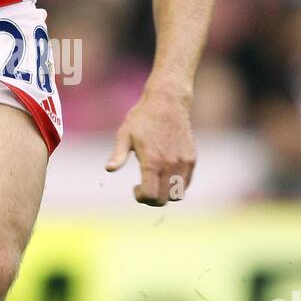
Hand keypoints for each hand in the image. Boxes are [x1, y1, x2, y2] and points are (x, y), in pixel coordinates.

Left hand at [105, 91, 195, 205]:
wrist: (168, 101)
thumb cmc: (143, 117)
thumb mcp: (125, 134)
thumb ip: (118, 154)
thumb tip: (109, 169)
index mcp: (152, 161)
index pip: (150, 195)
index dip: (141, 197)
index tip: (135, 188)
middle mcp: (170, 164)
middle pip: (163, 199)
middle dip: (152, 199)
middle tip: (143, 189)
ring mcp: (183, 162)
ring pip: (177, 194)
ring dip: (165, 194)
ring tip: (156, 182)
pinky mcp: (191, 158)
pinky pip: (186, 183)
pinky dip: (177, 186)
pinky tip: (166, 175)